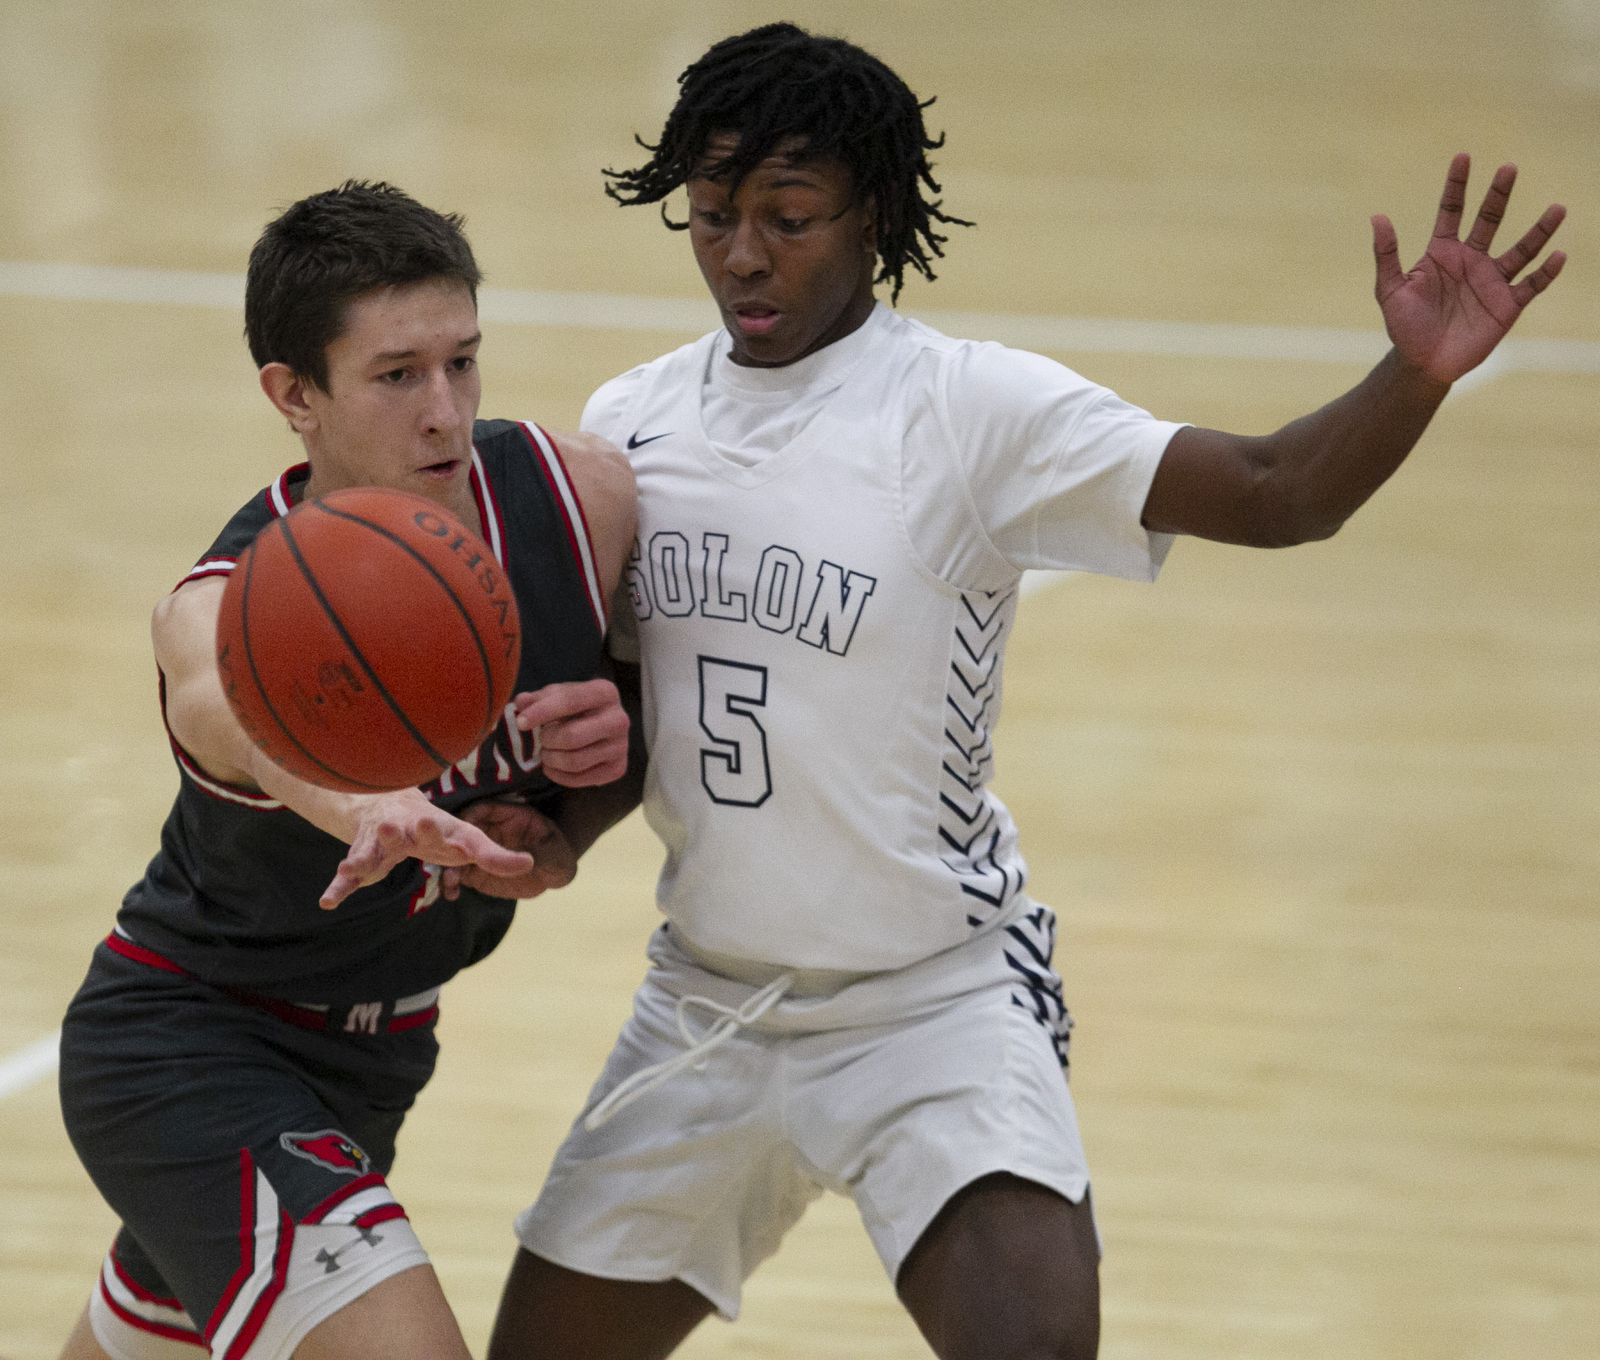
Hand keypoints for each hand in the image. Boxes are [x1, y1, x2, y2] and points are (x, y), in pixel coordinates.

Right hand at [321, 791, 534, 909]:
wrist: (391, 807)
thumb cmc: (437, 830)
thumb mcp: (466, 840)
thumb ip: (493, 855)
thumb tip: (530, 865)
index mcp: (436, 828)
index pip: (446, 832)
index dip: (449, 837)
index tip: (459, 846)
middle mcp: (406, 831)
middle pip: (403, 834)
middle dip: (401, 832)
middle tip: (395, 828)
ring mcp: (380, 844)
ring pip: (368, 850)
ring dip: (361, 857)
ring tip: (349, 867)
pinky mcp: (362, 858)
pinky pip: (348, 874)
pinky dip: (339, 887)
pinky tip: (328, 901)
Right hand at [440, 799, 577, 900]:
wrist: (551, 873)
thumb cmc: (556, 854)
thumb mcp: (555, 852)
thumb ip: (543, 853)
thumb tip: (530, 861)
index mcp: (506, 816)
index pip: (482, 809)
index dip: (471, 815)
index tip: (463, 828)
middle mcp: (486, 830)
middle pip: (461, 829)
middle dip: (452, 841)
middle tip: (449, 857)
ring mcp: (478, 851)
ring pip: (454, 853)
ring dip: (447, 864)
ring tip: (449, 880)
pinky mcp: (473, 871)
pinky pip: (456, 874)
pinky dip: (450, 882)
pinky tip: (452, 894)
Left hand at [513, 679, 630, 787]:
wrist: (604, 726)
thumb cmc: (577, 708)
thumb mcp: (558, 695)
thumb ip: (538, 698)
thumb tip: (521, 703)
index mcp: (605, 692)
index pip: (571, 701)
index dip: (542, 712)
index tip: (521, 722)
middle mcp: (619, 719)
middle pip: (573, 736)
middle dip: (548, 740)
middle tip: (542, 739)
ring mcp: (621, 746)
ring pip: (575, 761)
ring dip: (551, 759)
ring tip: (547, 753)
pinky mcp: (618, 769)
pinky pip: (580, 779)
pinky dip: (558, 776)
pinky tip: (553, 767)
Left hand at [1373, 153, 1565, 384]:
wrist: (1422, 363)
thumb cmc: (1404, 327)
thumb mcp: (1390, 290)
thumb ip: (1386, 255)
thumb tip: (1377, 216)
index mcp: (1442, 253)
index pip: (1451, 211)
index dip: (1457, 185)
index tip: (1463, 156)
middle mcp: (1471, 260)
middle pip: (1489, 220)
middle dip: (1499, 195)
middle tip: (1509, 167)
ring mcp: (1492, 281)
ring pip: (1522, 249)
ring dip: (1540, 230)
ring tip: (1557, 208)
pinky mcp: (1507, 304)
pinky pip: (1532, 284)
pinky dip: (1546, 272)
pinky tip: (1558, 255)